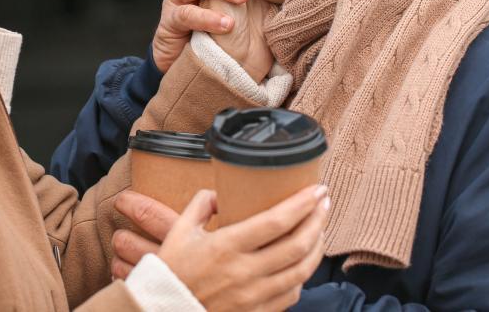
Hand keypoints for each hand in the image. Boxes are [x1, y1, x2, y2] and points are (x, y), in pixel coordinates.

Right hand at [113, 186, 328, 311]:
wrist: (164, 310)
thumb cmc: (173, 270)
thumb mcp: (180, 229)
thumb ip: (202, 204)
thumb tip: (224, 192)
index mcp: (226, 246)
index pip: (276, 222)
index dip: (302, 204)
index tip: (317, 189)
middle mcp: (245, 272)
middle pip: (297, 245)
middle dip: (318, 220)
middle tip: (324, 203)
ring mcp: (254, 296)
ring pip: (302, 271)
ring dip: (317, 246)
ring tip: (319, 229)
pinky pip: (292, 293)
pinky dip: (302, 274)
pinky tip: (303, 261)